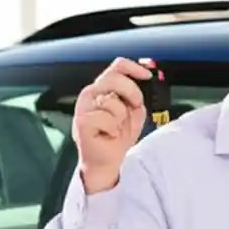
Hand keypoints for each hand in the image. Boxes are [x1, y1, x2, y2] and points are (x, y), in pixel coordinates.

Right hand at [73, 57, 152, 192]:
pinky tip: (108, 135)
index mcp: (102, 89)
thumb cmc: (117, 137)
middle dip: (131, 92)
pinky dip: (113, 129)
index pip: (116, 66)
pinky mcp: (82, 122)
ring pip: (111, 101)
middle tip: (134, 106)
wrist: (107, 161)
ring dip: (121, 118)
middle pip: (114, 78)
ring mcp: (84, 107)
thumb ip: (136, 97)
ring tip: (115, 128)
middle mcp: (90, 94)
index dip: (133, 67)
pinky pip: (106, 118)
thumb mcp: (134, 113)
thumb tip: (144, 83)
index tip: (146, 76)